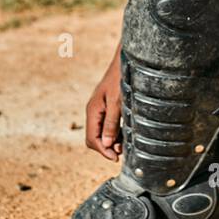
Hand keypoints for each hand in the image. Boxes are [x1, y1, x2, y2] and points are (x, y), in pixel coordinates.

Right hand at [84, 43, 123, 161]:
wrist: (126, 61)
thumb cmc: (121, 79)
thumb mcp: (117, 103)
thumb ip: (111, 123)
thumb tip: (105, 144)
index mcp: (93, 111)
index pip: (92, 139)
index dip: (102, 151)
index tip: (115, 158)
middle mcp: (94, 111)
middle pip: (94, 138)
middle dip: (106, 147)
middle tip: (122, 152)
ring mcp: (100, 109)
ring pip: (101, 132)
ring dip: (111, 141)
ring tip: (125, 145)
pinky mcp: (108, 107)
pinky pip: (107, 125)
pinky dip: (114, 133)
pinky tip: (125, 134)